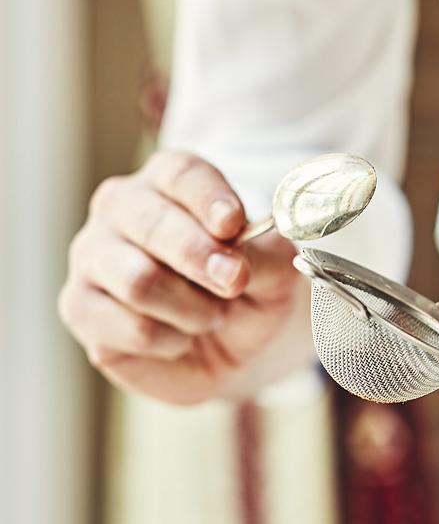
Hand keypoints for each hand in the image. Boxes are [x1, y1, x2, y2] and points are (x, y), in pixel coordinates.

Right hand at [59, 151, 302, 404]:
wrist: (232, 349)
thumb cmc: (248, 293)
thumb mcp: (273, 271)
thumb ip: (263, 257)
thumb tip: (236, 258)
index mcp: (167, 181)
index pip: (181, 174)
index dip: (208, 198)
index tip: (232, 224)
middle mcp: (120, 209)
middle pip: (153, 226)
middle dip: (200, 258)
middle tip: (234, 282)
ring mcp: (92, 256)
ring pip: (139, 281)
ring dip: (192, 308)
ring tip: (211, 316)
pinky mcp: (80, 308)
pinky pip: (132, 328)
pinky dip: (172, 341)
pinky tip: (180, 338)